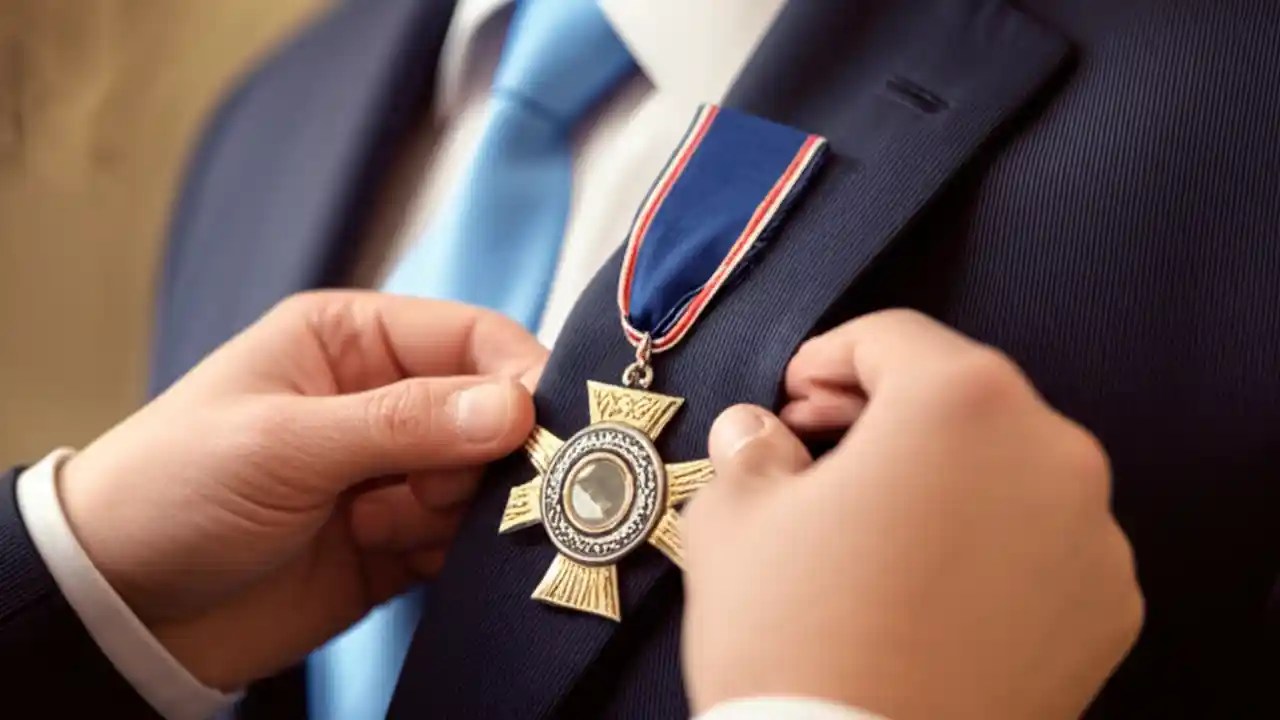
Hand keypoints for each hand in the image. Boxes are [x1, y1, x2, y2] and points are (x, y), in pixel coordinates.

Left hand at [59, 291, 547, 689]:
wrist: (119, 614)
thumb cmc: (169, 491)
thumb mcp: (283, 441)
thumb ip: (405, 421)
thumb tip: (516, 406)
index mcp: (350, 341)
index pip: (470, 338)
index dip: (518, 375)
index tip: (549, 423)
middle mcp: (380, 402)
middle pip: (490, 414)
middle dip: (484, 455)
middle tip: (436, 490)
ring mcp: (391, 476)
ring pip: (482, 483)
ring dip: (457, 511)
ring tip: (382, 528)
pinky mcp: (395, 543)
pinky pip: (461, 542)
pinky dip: (452, 555)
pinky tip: (393, 555)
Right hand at [681, 309, 1142, 719]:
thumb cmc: (796, 642)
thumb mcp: (734, 521)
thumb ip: (749, 449)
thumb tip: (757, 433)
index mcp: (961, 404)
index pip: (893, 338)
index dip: (829, 357)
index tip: (797, 393)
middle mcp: (1050, 452)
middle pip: (959, 398)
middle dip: (884, 414)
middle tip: (818, 444)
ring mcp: (1091, 536)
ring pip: (1007, 469)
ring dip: (943, 477)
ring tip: (874, 523)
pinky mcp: (1107, 609)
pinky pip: (1043, 543)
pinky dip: (992, 543)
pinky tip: (929, 582)